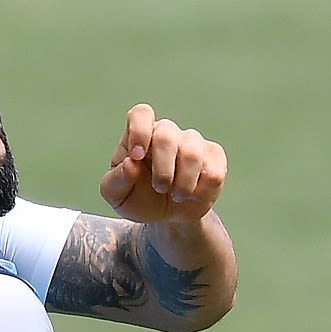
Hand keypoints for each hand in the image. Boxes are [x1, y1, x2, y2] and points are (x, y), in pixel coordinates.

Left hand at [99, 105, 226, 224]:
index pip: (141, 114)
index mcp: (140, 135)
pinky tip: (193, 195)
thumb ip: (116, 181)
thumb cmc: (139, 198)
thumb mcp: (117, 196)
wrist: (166, 217)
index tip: (136, 156)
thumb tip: (129, 165)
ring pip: (192, 154)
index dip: (139, 131)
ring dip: (182, 184)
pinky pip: (213, 173)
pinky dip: (201, 192)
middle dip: (162, 170)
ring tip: (176, 196)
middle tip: (159, 188)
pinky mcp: (214, 157)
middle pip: (166, 135)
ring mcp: (192, 142)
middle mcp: (167, 133)